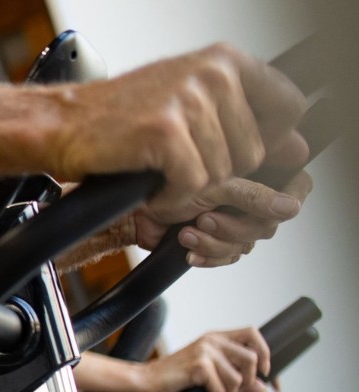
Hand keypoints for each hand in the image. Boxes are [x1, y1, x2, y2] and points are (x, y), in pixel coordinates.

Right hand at [50, 44, 307, 224]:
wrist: (61, 124)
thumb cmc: (120, 117)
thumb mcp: (191, 104)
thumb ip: (247, 119)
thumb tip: (299, 147)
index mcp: (224, 61)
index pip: (289, 106)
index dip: (270, 139)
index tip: (235, 148)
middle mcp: (212, 73)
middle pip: (255, 151)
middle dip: (217, 168)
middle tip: (176, 156)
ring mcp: (189, 100)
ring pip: (224, 173)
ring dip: (188, 184)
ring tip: (157, 166)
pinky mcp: (166, 132)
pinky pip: (192, 186)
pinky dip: (168, 197)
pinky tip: (147, 181)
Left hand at [130, 171, 312, 266]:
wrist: (129, 209)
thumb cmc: (161, 184)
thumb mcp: (212, 184)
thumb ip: (253, 195)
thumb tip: (291, 207)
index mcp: (251, 170)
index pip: (296, 183)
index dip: (292, 196)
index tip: (280, 206)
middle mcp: (246, 194)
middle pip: (270, 221)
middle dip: (236, 226)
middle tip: (206, 219)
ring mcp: (232, 216)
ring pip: (249, 242)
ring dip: (217, 242)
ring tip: (188, 232)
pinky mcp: (216, 238)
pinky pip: (229, 256)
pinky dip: (209, 254)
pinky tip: (189, 248)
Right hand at [137, 327, 270, 391]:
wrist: (148, 379)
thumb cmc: (178, 376)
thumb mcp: (212, 373)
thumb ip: (238, 376)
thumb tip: (263, 387)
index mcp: (216, 337)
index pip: (252, 333)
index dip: (265, 352)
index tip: (265, 372)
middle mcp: (211, 340)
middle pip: (251, 358)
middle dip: (248, 379)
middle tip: (236, 388)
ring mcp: (205, 350)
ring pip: (239, 378)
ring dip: (229, 391)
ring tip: (213, 388)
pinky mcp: (199, 364)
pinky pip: (222, 388)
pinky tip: (203, 390)